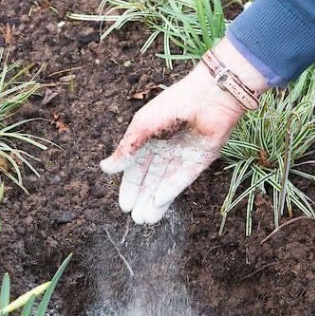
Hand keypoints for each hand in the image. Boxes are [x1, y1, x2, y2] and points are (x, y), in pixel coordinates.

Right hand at [101, 39, 266, 224]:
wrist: (208, 97)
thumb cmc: (172, 105)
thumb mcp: (142, 126)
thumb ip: (127, 148)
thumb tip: (106, 169)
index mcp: (149, 138)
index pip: (136, 168)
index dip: (130, 187)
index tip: (124, 205)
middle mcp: (166, 149)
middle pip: (151, 180)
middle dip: (143, 199)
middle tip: (136, 218)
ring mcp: (184, 156)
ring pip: (166, 183)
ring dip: (156, 201)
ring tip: (147, 219)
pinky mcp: (201, 160)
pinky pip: (184, 179)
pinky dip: (171, 190)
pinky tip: (160, 202)